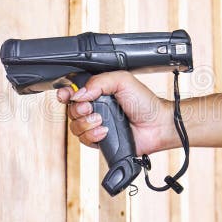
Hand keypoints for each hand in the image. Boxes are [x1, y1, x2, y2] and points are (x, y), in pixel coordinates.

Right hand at [56, 71, 174, 155]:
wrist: (156, 125)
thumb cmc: (144, 102)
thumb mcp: (122, 81)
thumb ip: (99, 82)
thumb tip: (79, 93)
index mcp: (98, 92)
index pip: (74, 92)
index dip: (65, 94)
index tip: (65, 95)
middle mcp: (95, 109)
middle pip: (71, 111)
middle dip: (78, 110)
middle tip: (91, 108)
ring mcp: (96, 125)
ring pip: (75, 127)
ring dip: (86, 124)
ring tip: (101, 121)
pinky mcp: (100, 141)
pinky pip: (85, 140)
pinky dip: (93, 135)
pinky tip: (105, 132)